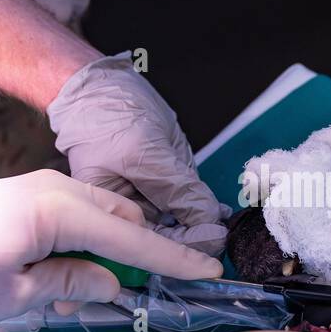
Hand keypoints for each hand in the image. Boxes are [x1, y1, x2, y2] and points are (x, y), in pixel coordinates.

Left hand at [0, 165, 223, 323]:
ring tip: (94, 291)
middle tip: (148, 296)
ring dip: (112, 251)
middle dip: (145, 256)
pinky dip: (89, 241)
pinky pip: (79, 214)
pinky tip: (71, 271)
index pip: (132, 240)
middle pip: (124, 221)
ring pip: (102, 216)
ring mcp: (44, 186)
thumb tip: (111, 282)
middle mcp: (58, 189)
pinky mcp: (30, 193)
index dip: (173, 260)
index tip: (211, 271)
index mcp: (60, 212)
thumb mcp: (12, 294)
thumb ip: (70, 285)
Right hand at [47, 53, 230, 254]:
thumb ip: (174, 188)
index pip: (152, 242)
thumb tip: (207, 219)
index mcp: (108, 213)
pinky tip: (219, 209)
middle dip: (198, 236)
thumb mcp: (140, 153)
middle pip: (168, 237)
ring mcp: (149, 195)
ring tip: (224, 220)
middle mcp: (128, 210)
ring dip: (204, 222)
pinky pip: (186, 200)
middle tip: (224, 232)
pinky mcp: (165, 180)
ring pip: (182, 221)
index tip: (215, 237)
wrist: (106, 86)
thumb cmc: (109, 115)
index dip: (186, 245)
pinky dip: (204, 205)